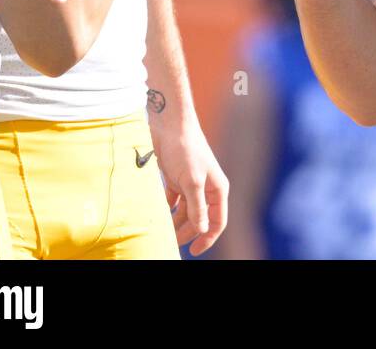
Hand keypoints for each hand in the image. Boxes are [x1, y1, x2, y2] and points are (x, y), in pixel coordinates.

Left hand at [151, 114, 228, 256]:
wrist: (170, 124)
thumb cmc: (185, 149)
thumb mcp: (191, 181)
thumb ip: (197, 207)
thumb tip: (202, 229)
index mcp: (218, 188)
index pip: (218, 221)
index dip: (207, 238)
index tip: (193, 251)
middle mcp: (207, 188)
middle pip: (200, 219)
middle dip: (188, 233)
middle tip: (170, 243)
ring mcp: (191, 183)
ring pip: (185, 212)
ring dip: (175, 223)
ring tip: (162, 232)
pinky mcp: (177, 179)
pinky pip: (173, 201)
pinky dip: (167, 210)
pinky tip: (158, 215)